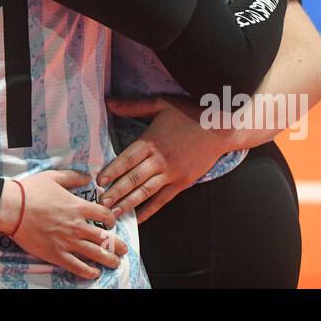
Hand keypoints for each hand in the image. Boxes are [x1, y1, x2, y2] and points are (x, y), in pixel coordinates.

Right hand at [0, 171, 128, 280]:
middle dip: (117, 245)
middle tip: (123, 250)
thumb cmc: (31, 191)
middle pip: (105, 238)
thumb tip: (88, 177)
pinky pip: (77, 266)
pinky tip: (94, 273)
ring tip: (116, 263)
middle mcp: (78, 225)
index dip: (111, 219)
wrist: (12, 208)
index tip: (112, 223)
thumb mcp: (54, 177)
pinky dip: (89, 271)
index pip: (104, 214)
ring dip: (109, 260)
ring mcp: (68, 241)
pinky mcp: (56, 254)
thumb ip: (73, 177)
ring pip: (96, 254)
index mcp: (78, 206)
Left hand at [99, 95, 230, 222]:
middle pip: (134, 178)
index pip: (127, 159)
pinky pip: (163, 199)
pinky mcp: (183, 182)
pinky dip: (150, 209)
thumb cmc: (189, 113)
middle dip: (116, 192)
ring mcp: (172, 173)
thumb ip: (133, 106)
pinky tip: (138, 218)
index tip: (99, 181)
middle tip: (101, 204)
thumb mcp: (161, 103)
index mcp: (151, 141)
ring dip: (129, 203)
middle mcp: (160, 160)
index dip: (113, 171)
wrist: (221, 128)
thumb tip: (108, 102)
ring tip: (114, 213)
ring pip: (146, 191)